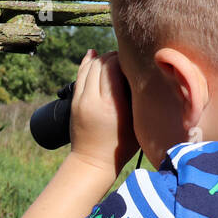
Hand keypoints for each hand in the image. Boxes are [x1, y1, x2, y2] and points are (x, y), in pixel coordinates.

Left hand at [70, 49, 138, 173]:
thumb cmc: (121, 146)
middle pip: (101, 63)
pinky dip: (88, 63)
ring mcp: (80, 99)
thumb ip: (139, 99)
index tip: (136, 60)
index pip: (114, 66)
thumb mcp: (137, 122)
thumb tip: (144, 73)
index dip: (125, 58)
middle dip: (114, 56)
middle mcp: (92, 98)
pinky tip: (93, 54)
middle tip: (127, 59)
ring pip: (89, 66)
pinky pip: (80, 74)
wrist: (93, 162)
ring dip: (102, 59)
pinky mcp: (74, 101)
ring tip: (114, 59)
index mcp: (110, 104)